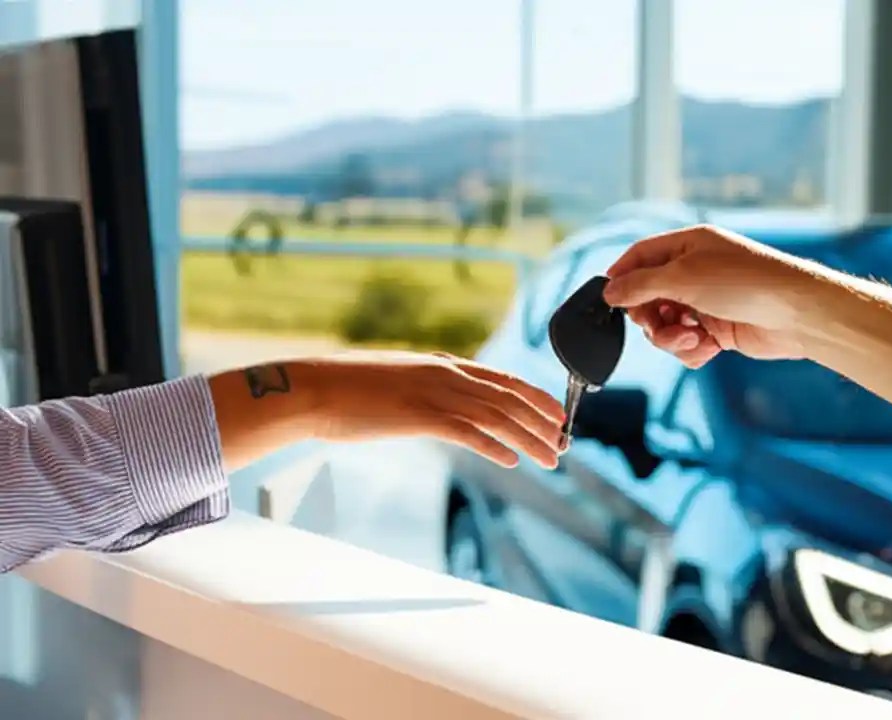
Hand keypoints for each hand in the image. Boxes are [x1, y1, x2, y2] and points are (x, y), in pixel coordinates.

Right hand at [212, 351, 564, 471]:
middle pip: (509, 397)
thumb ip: (426, 387)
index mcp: (443, 364)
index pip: (502, 379)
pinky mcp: (421, 416)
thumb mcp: (398, 380)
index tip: (557, 414)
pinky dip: (495, 447)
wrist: (312, 388)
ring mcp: (435, 393)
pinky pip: (469, 433)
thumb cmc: (348, 388)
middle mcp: (446, 374)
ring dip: (528, 439)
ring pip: (497, 416)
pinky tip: (512, 462)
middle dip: (541, 421)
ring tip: (550, 458)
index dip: (535, 397)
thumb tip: (442, 405)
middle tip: (564, 442)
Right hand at [602, 224, 821, 367]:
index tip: (608, 299)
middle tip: (657, 325)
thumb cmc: (746, 283)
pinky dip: (692, 350)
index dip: (621, 275)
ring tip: (691, 340)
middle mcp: (696, 271)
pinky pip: (688, 344)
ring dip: (671, 338)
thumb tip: (609, 291)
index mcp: (688, 246)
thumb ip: (640, 285)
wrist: (796, 314)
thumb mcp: (683, 277)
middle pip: (649, 296)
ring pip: (666, 325)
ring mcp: (707, 302)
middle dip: (649, 317)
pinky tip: (708, 349)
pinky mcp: (719, 330)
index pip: (641, 255)